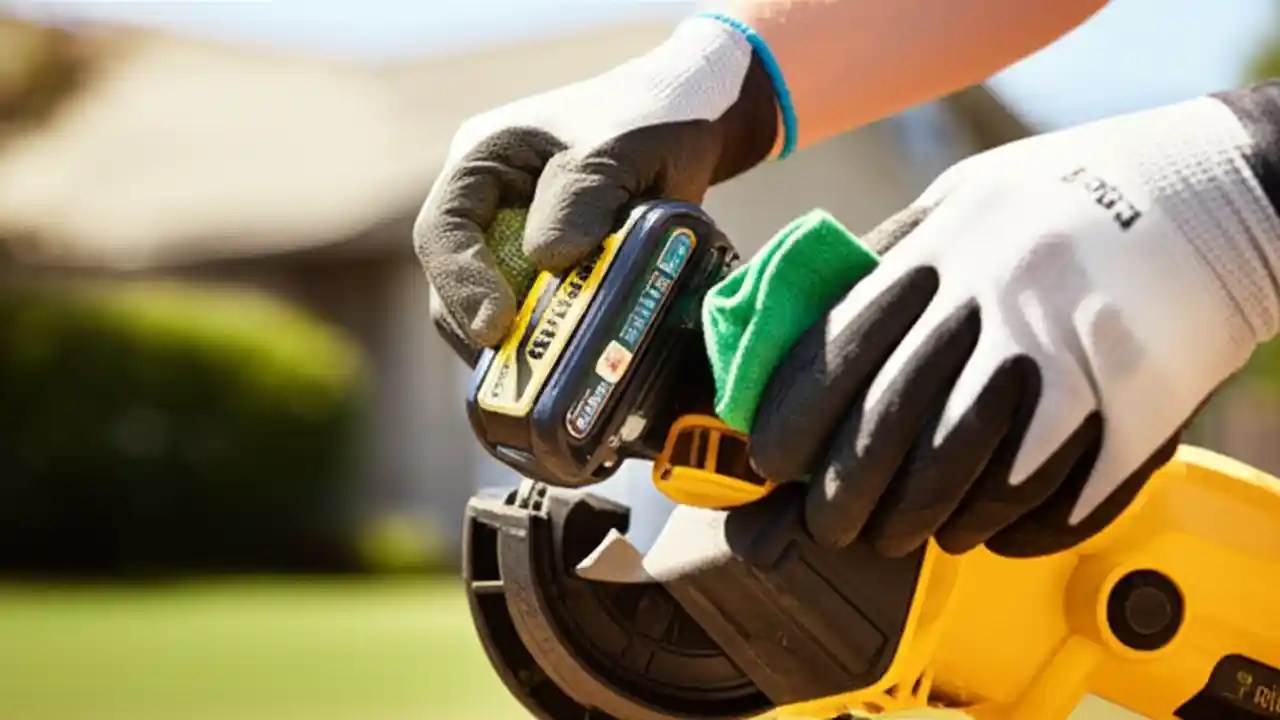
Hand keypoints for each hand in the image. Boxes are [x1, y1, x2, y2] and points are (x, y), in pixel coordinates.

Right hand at [414, 16, 777, 356]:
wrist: (693, 121)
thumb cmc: (650, 120)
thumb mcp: (617, 150)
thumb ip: (582, 196)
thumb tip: (548, 260)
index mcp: (484, 160)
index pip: (444, 230)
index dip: (461, 283)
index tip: (496, 326)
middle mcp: (488, 205)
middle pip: (458, 280)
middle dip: (486, 327)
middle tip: (524, 370)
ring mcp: (516, 239)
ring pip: (496, 304)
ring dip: (519, 342)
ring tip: (553, 375)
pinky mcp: (550, 271)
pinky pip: (536, 312)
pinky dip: (554, 338)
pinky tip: (579, 361)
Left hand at [750, 95, 1279, 557]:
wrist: (1215, 196)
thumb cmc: (1071, 198)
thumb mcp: (965, 200)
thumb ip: (890, 259)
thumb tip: (812, 325)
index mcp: (942, 249)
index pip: (831, 352)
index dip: (789, 421)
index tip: (771, 459)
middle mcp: (990, 302)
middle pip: (883, 426)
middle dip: (839, 494)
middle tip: (829, 521)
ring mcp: (1058, 356)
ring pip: (953, 472)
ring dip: (911, 519)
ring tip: (894, 533)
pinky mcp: (1120, 407)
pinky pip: (1038, 493)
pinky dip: (994, 526)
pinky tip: (975, 528)